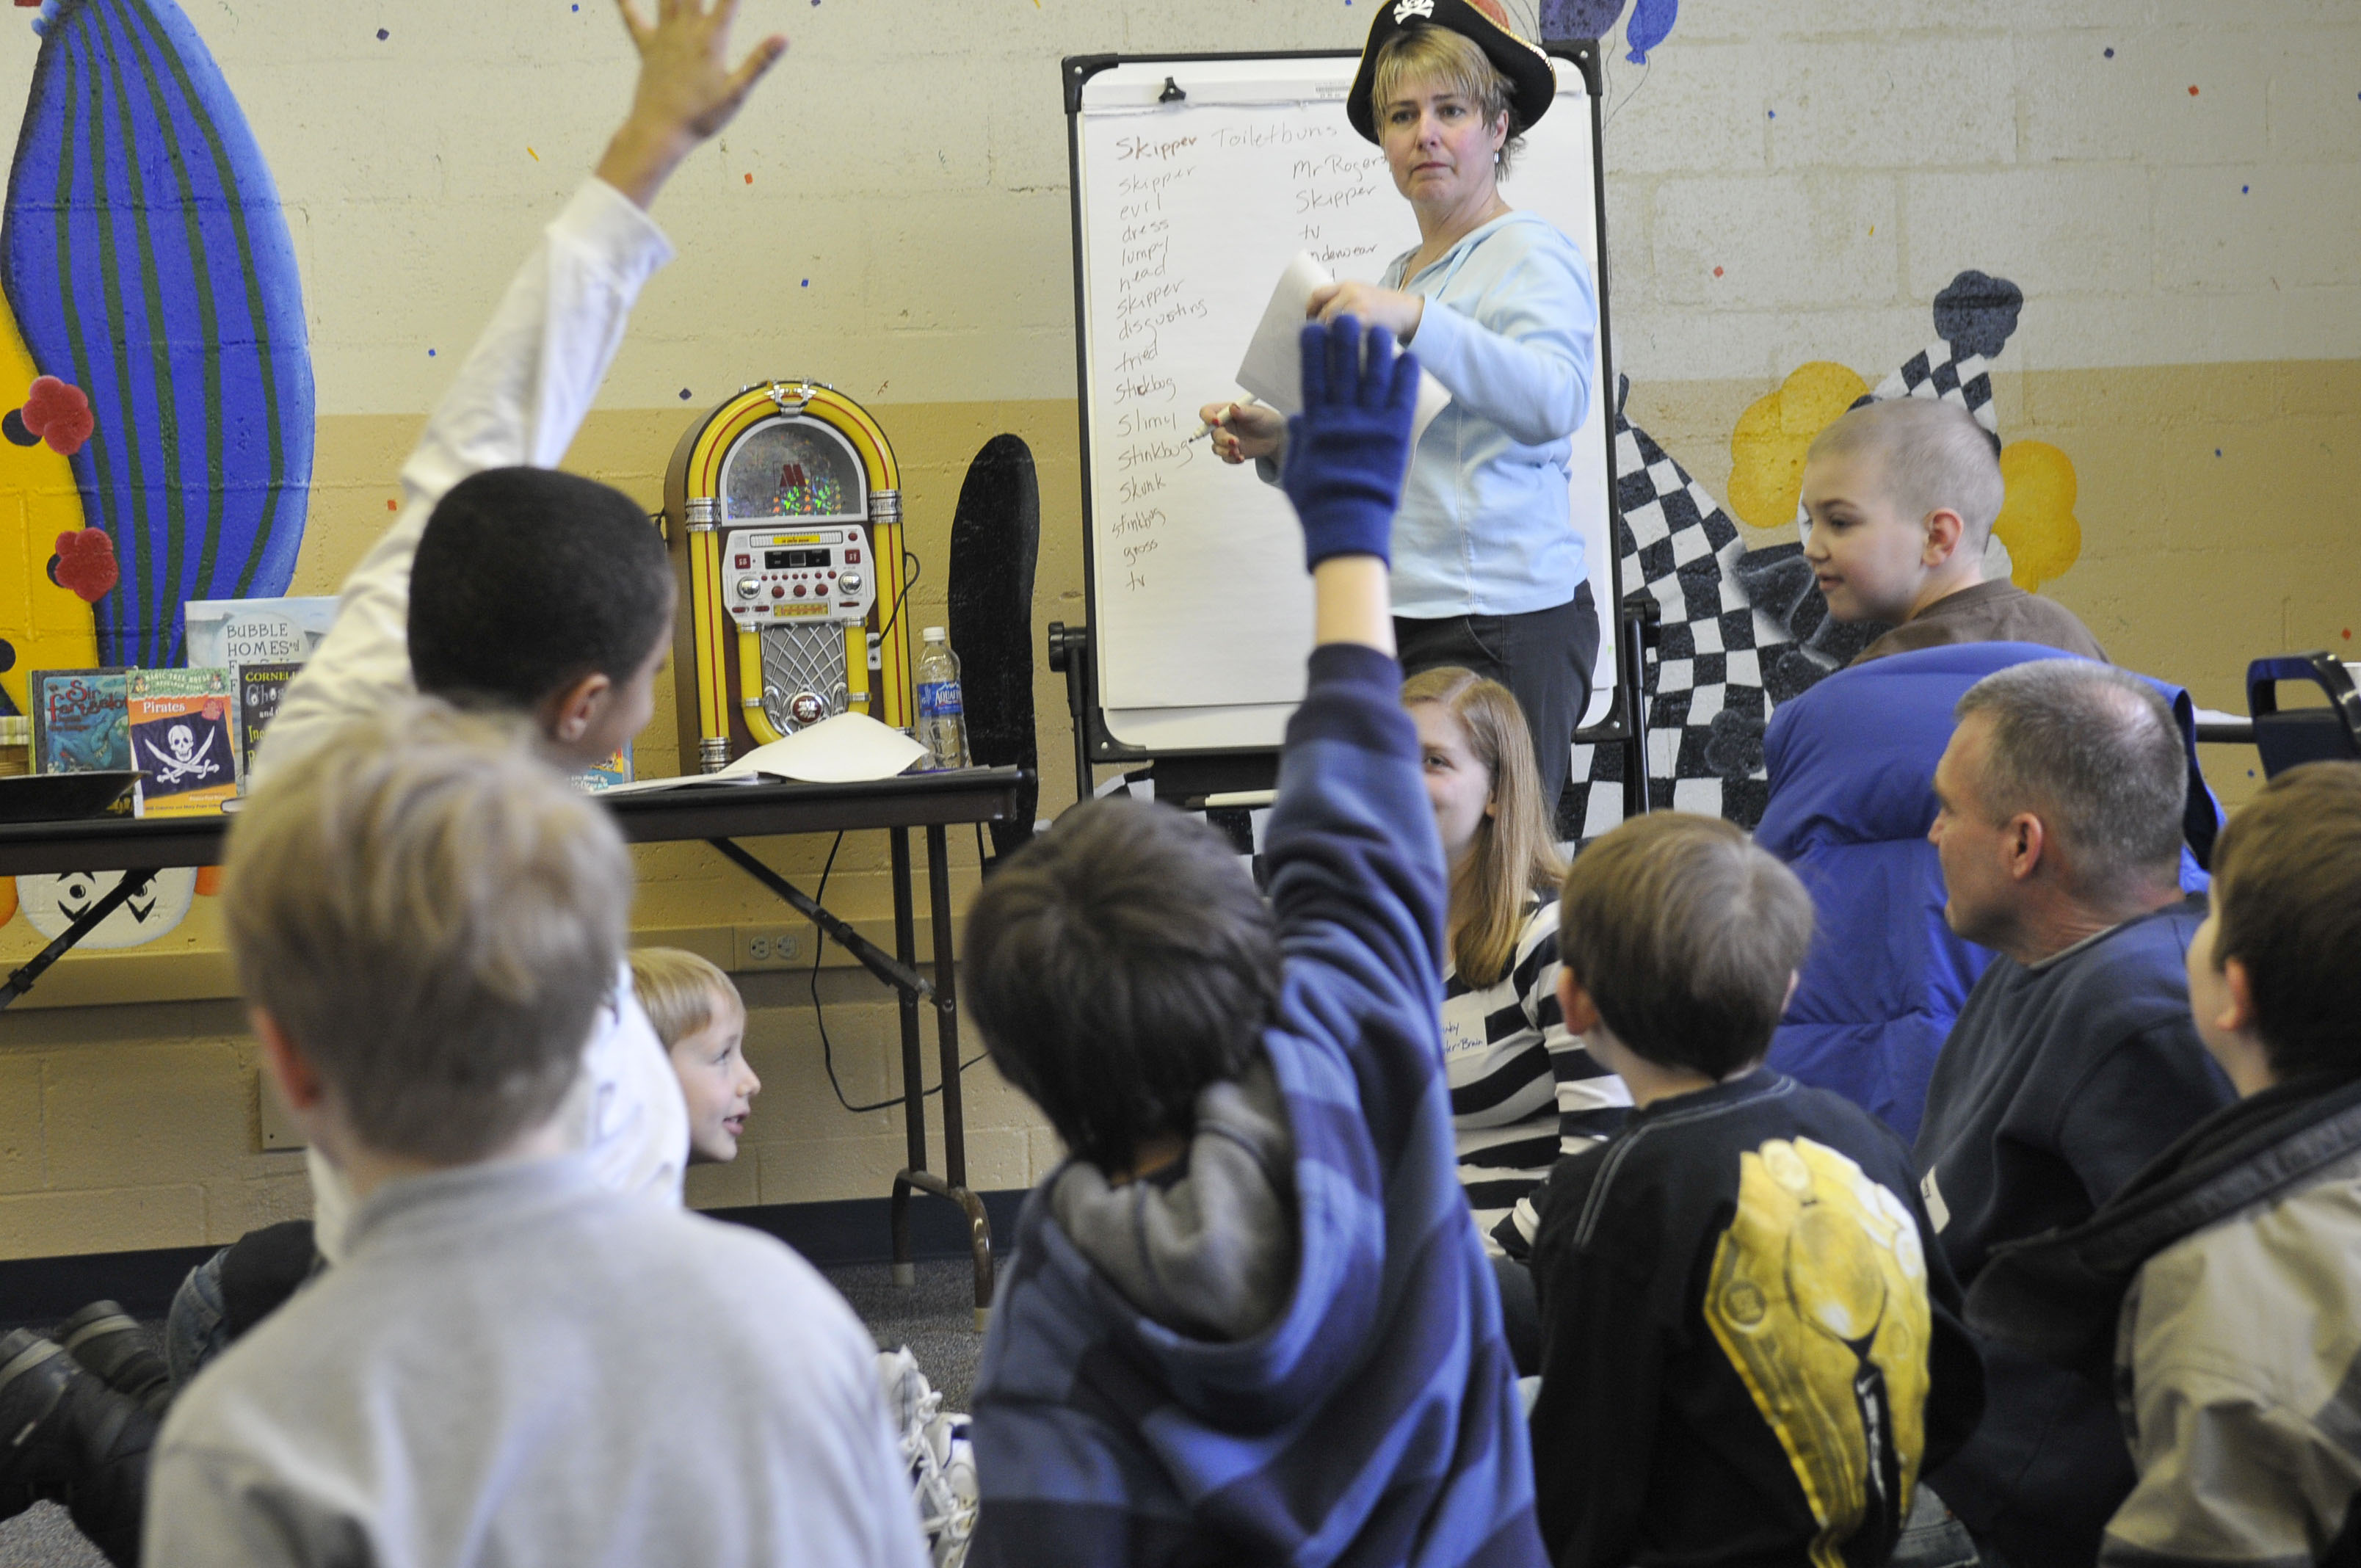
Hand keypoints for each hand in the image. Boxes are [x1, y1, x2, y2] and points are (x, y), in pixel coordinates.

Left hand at [597, 0, 789, 209]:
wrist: (659, 133)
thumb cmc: (701, 118)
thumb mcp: (737, 93)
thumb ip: (760, 61)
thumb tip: (784, 36)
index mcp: (712, 40)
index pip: (730, 0)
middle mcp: (687, 31)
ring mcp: (664, 36)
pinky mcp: (646, 46)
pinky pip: (632, 16)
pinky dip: (625, 1)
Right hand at [1197, 399, 1285, 464]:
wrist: (1276, 437)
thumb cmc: (1266, 420)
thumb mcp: (1257, 413)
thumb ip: (1244, 411)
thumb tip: (1233, 407)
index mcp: (1225, 412)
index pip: (1207, 412)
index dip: (1207, 417)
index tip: (1217, 422)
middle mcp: (1223, 425)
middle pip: (1211, 433)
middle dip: (1222, 439)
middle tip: (1235, 442)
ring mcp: (1226, 439)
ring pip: (1216, 448)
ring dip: (1225, 451)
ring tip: (1238, 452)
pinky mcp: (1231, 452)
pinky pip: (1225, 458)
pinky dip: (1232, 459)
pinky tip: (1241, 457)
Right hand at [1279, 316, 1418, 569]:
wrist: (1348, 524)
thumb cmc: (1317, 501)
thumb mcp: (1295, 468)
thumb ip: (1298, 438)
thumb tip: (1300, 417)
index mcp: (1317, 424)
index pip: (1312, 377)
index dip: (1312, 352)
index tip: (1310, 328)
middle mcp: (1343, 418)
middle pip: (1344, 368)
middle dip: (1343, 339)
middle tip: (1344, 316)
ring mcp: (1370, 424)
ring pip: (1375, 376)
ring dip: (1376, 350)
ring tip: (1378, 329)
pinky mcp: (1395, 434)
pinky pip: (1402, 398)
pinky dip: (1405, 377)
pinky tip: (1408, 357)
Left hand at [1309, 281, 1423, 341]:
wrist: (1409, 312)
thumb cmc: (1384, 310)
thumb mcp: (1362, 297)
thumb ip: (1343, 303)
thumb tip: (1320, 321)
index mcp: (1347, 285)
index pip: (1317, 294)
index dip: (1310, 310)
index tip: (1311, 323)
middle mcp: (1349, 291)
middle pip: (1321, 310)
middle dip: (1317, 327)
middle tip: (1319, 340)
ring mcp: (1356, 302)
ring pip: (1329, 322)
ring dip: (1326, 336)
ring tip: (1329, 346)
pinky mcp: (1364, 316)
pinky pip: (1342, 330)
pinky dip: (1339, 340)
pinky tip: (1341, 348)